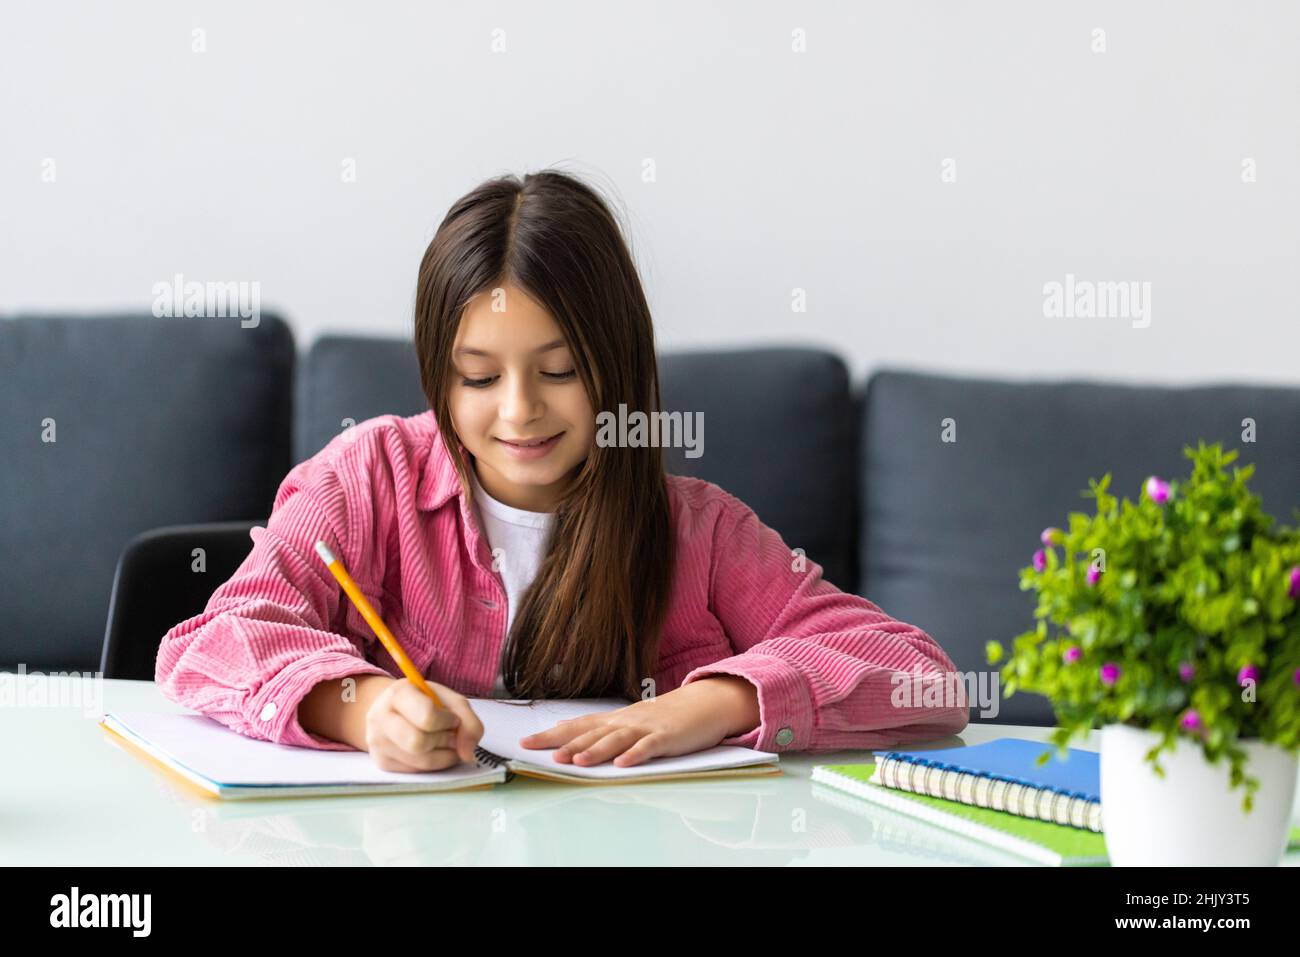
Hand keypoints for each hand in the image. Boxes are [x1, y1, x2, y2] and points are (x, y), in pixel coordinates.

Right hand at [363, 678, 483, 772]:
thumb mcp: (450, 700)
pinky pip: (417, 771)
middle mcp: (380, 717)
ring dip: (444, 755)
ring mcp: (378, 742)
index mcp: (398, 694)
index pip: (426, 717)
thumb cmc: (425, 702)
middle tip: (450, 734)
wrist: (395, 709)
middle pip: (419, 743)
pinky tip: (433, 750)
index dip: (447, 721)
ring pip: (421, 761)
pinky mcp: (382, 762)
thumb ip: (468, 721)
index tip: (452, 719)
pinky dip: (434, 763)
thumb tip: (467, 754)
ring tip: (445, 742)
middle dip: (444, 741)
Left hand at [518, 676, 759, 767]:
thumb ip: (602, 729)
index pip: (578, 725)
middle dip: (565, 744)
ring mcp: (646, 728)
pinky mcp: (666, 737)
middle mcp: (626, 721)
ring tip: (576, 762)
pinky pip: (650, 747)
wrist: (703, 704)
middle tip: (542, 753)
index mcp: (615, 719)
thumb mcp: (630, 721)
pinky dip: (636, 754)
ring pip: (617, 739)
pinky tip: (624, 763)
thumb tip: (569, 734)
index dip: (552, 734)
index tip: (526, 742)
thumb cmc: (665, 717)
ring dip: (596, 750)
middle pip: (591, 732)